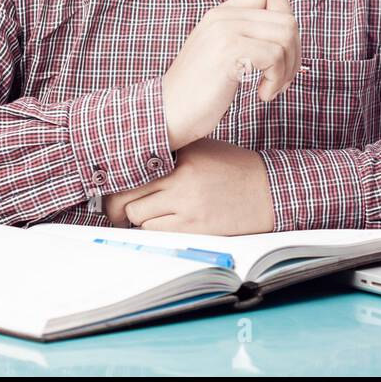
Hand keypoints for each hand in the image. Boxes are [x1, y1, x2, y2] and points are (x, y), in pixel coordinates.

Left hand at [103, 138, 274, 234]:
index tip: (111, 185)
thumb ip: (170, 153)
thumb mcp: (202, 149)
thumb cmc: (234, 169)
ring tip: (149, 215)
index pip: (131, 166)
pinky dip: (153, 230)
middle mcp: (182, 177)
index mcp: (183, 154)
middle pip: (125, 195)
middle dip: (115, 206)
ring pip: (137, 216)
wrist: (269, 190)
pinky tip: (164, 223)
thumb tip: (129, 164)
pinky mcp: (194, 228)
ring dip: (138, 219)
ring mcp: (188, 205)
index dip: (115, 179)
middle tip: (117, 210)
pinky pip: (155, 233)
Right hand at [160, 0, 300, 150]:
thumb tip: (290, 35)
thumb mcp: (222, 53)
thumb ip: (247, 36)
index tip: (280, 50)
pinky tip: (262, 95)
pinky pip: (275, 56)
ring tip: (272, 88)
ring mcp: (225, 31)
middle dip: (295, 53)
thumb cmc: (199, 91)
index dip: (286, 17)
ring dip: (288, 69)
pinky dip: (276, 80)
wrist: (168, 113)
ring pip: (286, 37)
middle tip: (282, 78)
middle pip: (287, 18)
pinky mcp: (229, 51)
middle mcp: (224, 16)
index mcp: (222, 13)